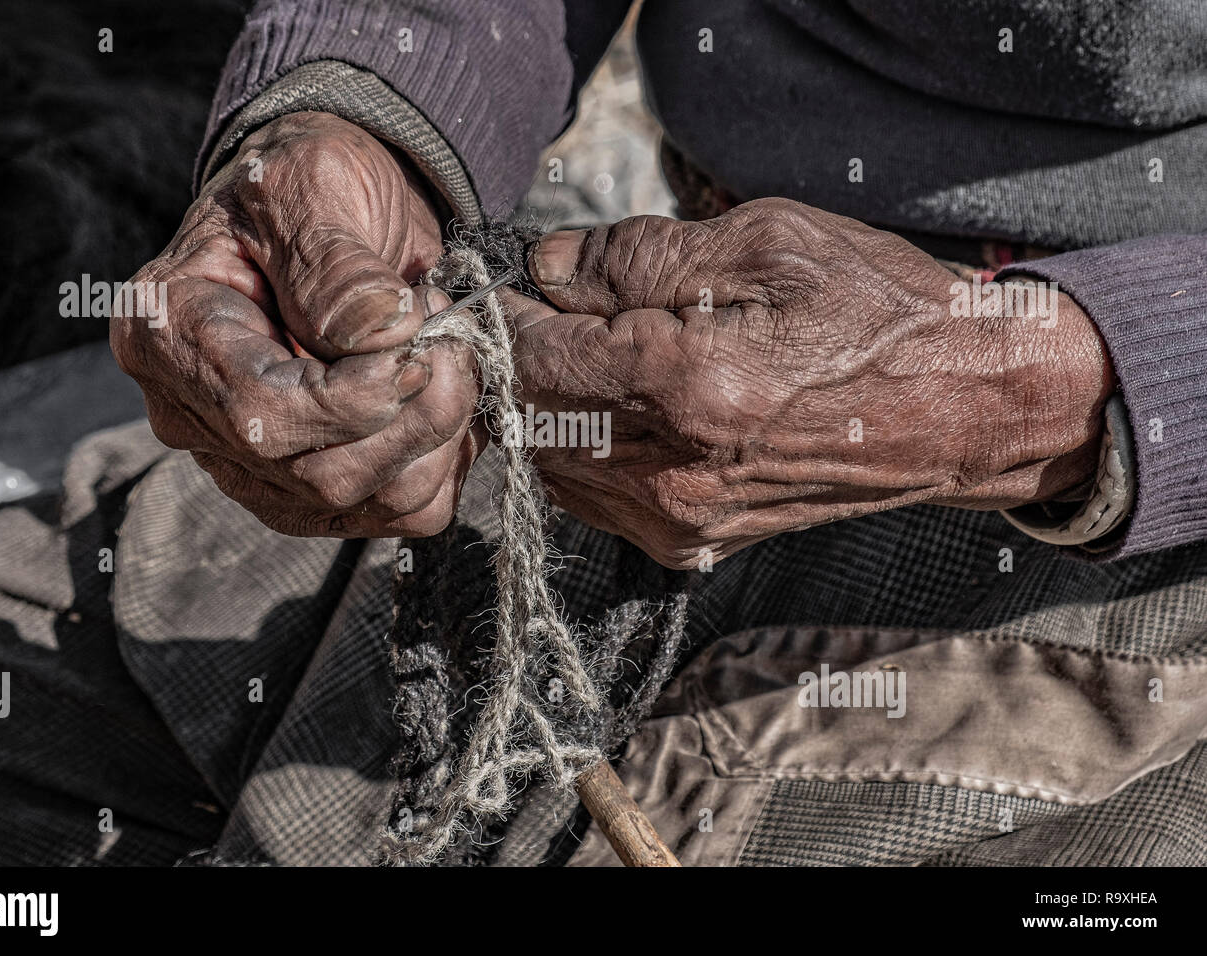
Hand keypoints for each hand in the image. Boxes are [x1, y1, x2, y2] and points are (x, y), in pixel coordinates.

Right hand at [111, 112, 481, 537]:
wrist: (331, 214)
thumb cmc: (307, 189)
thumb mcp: (312, 186)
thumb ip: (336, 264)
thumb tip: (384, 338)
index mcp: (169, 333)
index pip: (263, 414)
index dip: (357, 396)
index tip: (418, 337)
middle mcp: (196, 417)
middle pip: (318, 475)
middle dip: (412, 416)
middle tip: (450, 339)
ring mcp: (252, 466)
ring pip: (365, 503)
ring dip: (438, 438)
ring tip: (450, 357)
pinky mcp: (310, 490)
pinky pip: (395, 512)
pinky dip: (444, 464)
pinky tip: (444, 400)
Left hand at [509, 198, 1113, 568]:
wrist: (956, 409)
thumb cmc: (872, 312)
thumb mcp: (765, 242)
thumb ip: (637, 254)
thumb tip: (546, 268)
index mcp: (687, 385)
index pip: (533, 358)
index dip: (507, 315)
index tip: (513, 285)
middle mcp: (672, 471)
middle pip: (530, 418)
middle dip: (524, 361)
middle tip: (548, 312)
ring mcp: (680, 519)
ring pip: (551, 464)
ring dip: (549, 408)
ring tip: (591, 354)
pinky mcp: (691, 542)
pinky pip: (592, 497)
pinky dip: (584, 448)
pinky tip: (624, 406)